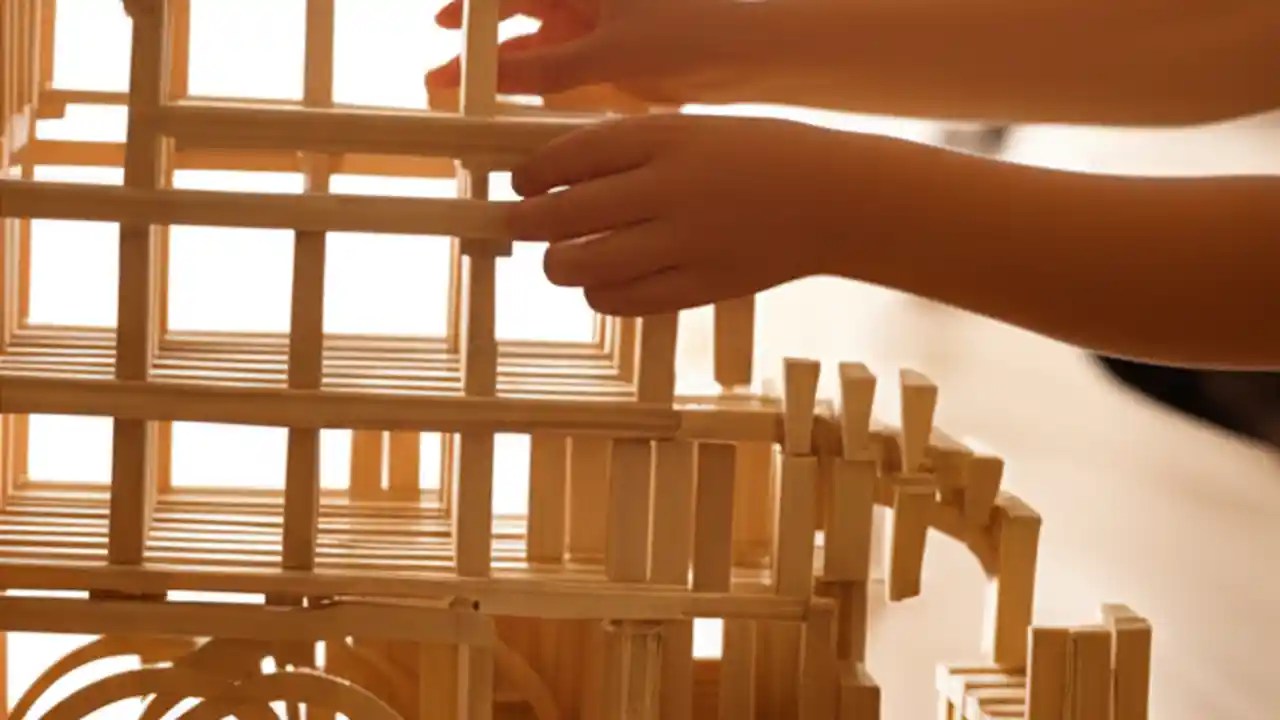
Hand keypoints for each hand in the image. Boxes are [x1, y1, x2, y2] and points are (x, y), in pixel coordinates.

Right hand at [425, 0, 747, 102]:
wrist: (754, 56)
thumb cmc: (689, 40)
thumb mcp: (603, 58)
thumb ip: (539, 67)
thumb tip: (484, 75)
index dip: (471, 5)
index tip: (440, 26)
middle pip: (521, 8)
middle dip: (481, 40)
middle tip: (443, 74)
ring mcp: (607, 17)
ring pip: (542, 37)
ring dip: (508, 62)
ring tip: (472, 94)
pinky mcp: (623, 44)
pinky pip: (569, 56)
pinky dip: (543, 75)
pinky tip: (521, 99)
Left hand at [507, 114, 876, 315]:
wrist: (835, 201)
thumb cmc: (766, 158)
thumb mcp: (698, 132)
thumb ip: (638, 151)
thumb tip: (568, 178)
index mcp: (669, 139)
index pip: (577, 155)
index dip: (537, 173)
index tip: (522, 182)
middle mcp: (671, 189)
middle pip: (567, 213)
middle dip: (529, 221)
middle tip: (519, 223)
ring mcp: (686, 241)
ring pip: (587, 264)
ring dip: (559, 264)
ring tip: (558, 260)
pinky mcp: (701, 285)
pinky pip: (628, 299)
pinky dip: (601, 294)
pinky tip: (600, 285)